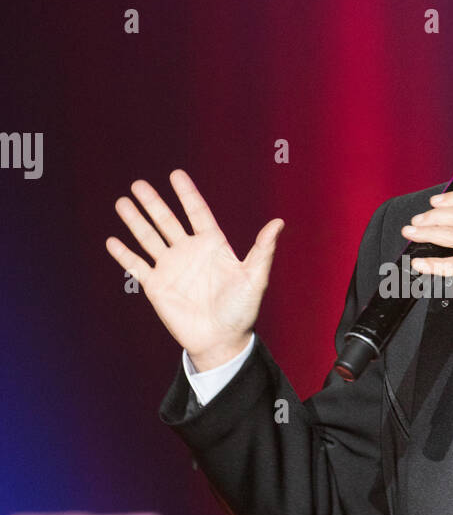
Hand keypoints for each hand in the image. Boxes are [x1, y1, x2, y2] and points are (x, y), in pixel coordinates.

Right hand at [105, 170, 284, 370]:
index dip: (187, 194)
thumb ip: (263, 250)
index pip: (197, 212)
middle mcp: (189, 252)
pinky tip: (112, 240)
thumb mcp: (254, 278)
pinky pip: (137, 266)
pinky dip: (124, 254)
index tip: (175, 174)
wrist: (221, 341)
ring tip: (122, 202)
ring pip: (149, 238)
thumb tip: (279, 222)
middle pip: (167, 221)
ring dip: (135, 221)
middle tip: (138, 184)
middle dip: (153, 203)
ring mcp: (171, 268)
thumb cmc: (241, 311)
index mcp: (212, 245)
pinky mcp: (157, 286)